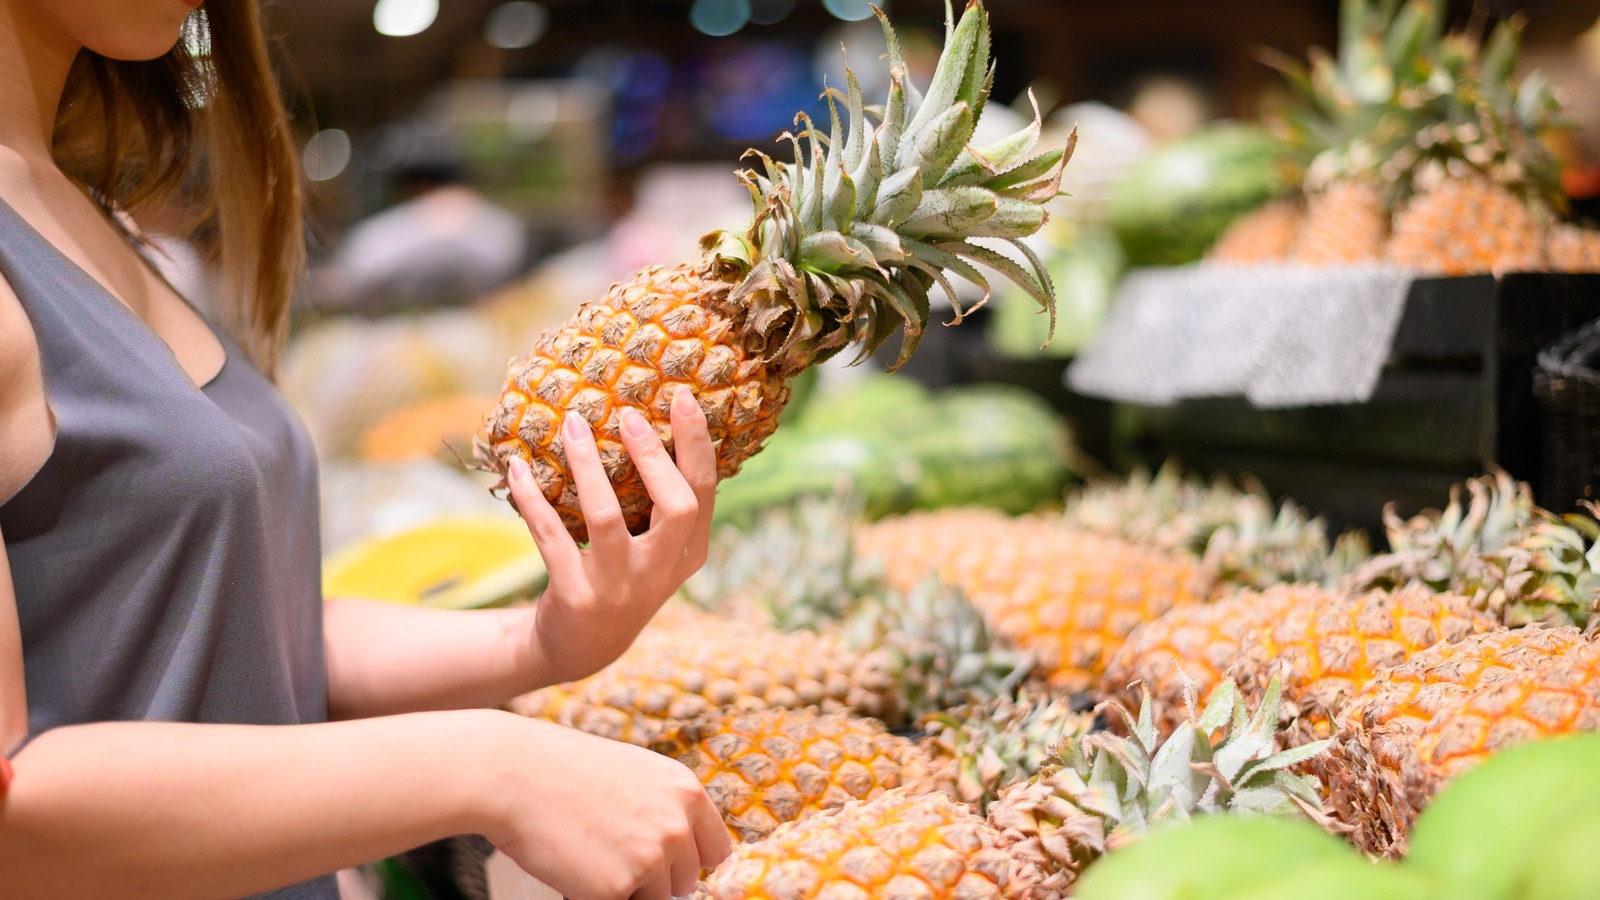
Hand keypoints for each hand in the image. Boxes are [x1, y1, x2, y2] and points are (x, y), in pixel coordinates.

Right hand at [481, 716, 731, 899]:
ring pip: (653, 898)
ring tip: (588, 854)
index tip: (665, 862)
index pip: (715, 850)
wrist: (513, 773)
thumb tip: (683, 850)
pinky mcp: (617, 889)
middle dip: (653, 877)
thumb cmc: (564, 770)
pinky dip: (592, 895)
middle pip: (684, 881)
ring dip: (624, 888)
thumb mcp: (633, 773)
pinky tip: (572, 866)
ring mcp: (650, 859)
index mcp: (686, 792)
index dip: (688, 861)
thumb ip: (664, 808)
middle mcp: (677, 826)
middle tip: (609, 851)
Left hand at [508, 388, 716, 685]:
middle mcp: (660, 572)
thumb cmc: (622, 578)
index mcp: (688, 555)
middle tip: (627, 413)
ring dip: (587, 466)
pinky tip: (518, 468)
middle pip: (677, 506)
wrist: (582, 647)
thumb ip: (665, 505)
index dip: (696, 443)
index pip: (704, 492)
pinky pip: (551, 537)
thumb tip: (650, 422)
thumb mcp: (657, 551)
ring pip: (607, 517)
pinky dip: (532, 499)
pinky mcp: (576, 597)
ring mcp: (619, 588)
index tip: (683, 396)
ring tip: (572, 425)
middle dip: (654, 455)